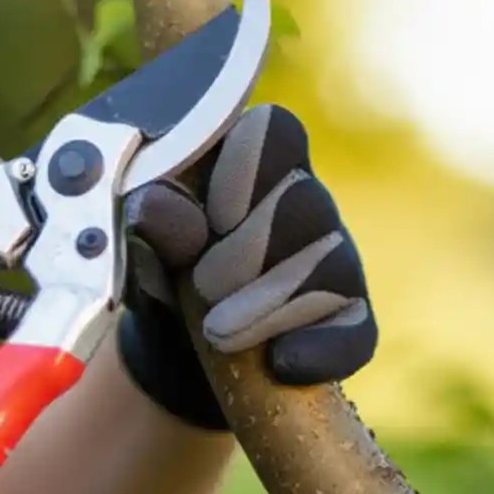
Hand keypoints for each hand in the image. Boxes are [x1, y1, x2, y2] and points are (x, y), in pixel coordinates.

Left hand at [117, 103, 378, 429]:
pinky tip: (282, 362)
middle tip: (202, 286)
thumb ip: (145, 223)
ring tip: (216, 332)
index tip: (213, 215)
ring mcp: (332, 263)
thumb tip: (153, 204)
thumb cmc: (159, 274)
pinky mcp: (346, 325)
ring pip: (330, 265)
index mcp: (248, 165)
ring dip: (268, 303)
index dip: (246, 166)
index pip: (273, 130)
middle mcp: (301, 203)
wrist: (169, 354)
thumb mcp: (138, 248)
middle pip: (304, 200)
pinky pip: (354, 333)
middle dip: (246, 250)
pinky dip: (319, 349)